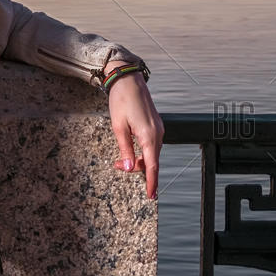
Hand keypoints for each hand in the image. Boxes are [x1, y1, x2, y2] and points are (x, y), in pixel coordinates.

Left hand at [106, 68, 163, 199]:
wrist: (128, 80)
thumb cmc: (121, 100)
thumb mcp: (118, 127)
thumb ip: (125, 149)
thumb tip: (130, 167)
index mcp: (149, 135)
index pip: (152, 165)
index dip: (151, 182)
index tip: (151, 195)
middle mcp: (158, 133)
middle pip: (151, 161)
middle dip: (136, 168)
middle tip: (117, 165)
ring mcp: (159, 129)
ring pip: (152, 153)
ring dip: (139, 160)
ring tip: (120, 158)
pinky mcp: (156, 126)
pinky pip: (151, 145)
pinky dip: (142, 152)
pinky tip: (131, 149)